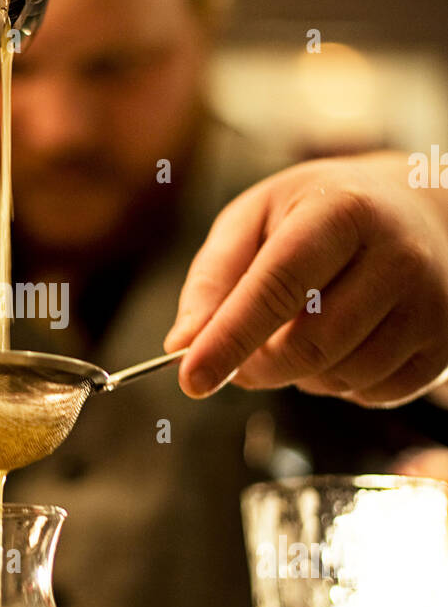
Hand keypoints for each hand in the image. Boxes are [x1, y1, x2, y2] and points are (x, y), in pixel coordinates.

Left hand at [164, 153, 447, 406]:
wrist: (424, 211)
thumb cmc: (325, 212)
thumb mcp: (259, 216)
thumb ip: (214, 276)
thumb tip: (183, 343)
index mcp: (341, 211)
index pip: (276, 287)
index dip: (228, 340)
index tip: (191, 380)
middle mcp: (396, 255)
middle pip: (308, 346)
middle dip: (258, 366)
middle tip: (240, 358)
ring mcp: (429, 304)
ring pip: (340, 378)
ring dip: (299, 375)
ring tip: (303, 329)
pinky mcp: (444, 345)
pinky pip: (373, 395)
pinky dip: (340, 385)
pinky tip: (343, 343)